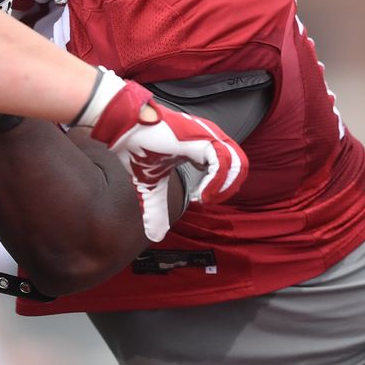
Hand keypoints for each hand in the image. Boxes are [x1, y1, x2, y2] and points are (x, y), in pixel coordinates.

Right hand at [76, 70, 246, 241]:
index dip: (220, 188)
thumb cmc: (136, 148)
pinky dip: (216, 184)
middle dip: (227, 190)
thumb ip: (157, 209)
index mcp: (201, 146)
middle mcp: (209, 139)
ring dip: (224, 189)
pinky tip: (202, 195)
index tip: (199, 199)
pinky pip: (223, 164)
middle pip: (240, 166)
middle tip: (206, 200)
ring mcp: (208, 137)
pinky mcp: (201, 140)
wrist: (124, 129)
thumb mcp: (150, 188)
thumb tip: (155, 235)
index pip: (230, 167)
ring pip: (238, 164)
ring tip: (205, 199)